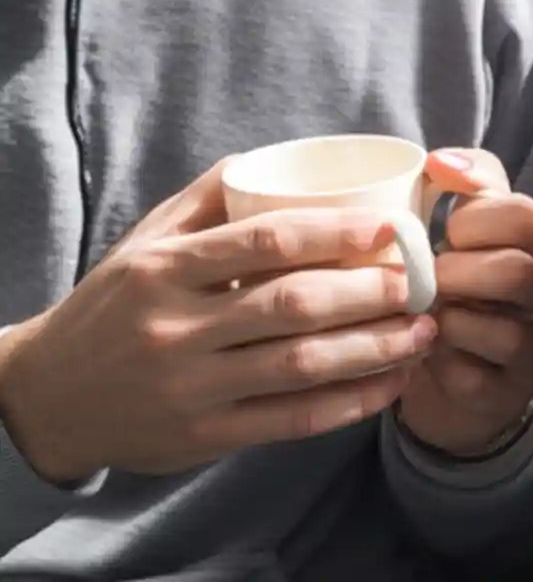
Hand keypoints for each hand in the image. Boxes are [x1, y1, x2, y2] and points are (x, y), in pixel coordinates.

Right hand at [0, 160, 431, 481]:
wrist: (46, 397)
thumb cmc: (113, 307)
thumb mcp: (144, 242)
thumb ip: (205, 199)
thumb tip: (273, 157)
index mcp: (164, 268)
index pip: (265, 243)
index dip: (337, 234)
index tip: (392, 230)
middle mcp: (176, 327)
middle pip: (294, 306)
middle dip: (371, 294)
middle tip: (424, 285)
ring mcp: (191, 387)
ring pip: (301, 365)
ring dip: (374, 349)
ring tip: (424, 335)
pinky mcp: (205, 436)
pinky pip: (292, 420)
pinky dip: (349, 403)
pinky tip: (388, 385)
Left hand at [394, 149, 532, 455]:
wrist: (458, 370)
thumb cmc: (467, 284)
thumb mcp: (476, 225)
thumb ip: (471, 180)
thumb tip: (441, 162)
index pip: (522, 215)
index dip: (472, 219)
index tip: (454, 231)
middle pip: (514, 272)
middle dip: (454, 270)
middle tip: (436, 277)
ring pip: (496, 327)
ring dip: (447, 315)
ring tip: (435, 312)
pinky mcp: (510, 392)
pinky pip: (468, 374)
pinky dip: (436, 358)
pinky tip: (433, 349)